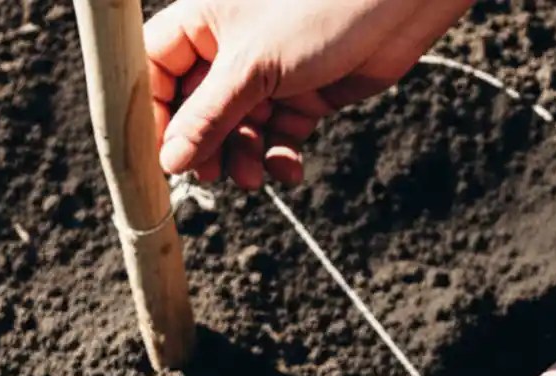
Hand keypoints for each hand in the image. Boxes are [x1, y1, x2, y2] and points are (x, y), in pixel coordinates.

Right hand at [144, 0, 472, 187]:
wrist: (401, 1)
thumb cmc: (321, 8)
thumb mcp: (253, 68)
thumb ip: (208, 118)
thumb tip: (170, 163)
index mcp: (203, 22)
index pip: (156, 69)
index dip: (153, 113)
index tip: (157, 155)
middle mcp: (231, 47)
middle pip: (197, 107)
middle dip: (204, 144)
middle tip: (209, 176)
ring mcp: (269, 72)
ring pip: (238, 127)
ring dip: (242, 156)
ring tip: (254, 177)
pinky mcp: (305, 93)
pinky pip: (278, 133)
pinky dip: (280, 154)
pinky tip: (289, 169)